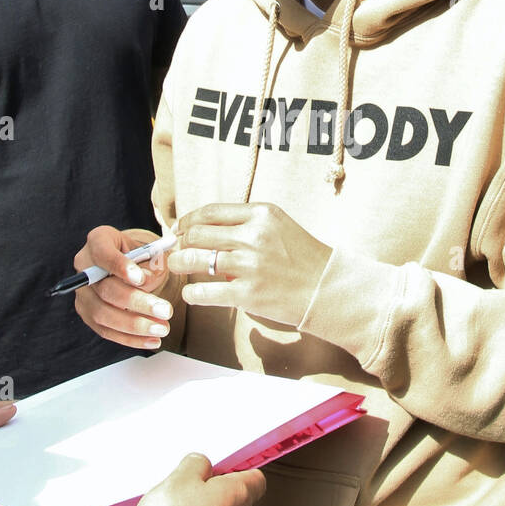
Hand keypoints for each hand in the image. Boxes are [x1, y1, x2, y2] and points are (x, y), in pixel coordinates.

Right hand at [73, 225, 174, 350]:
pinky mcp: (87, 313)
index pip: (103, 253)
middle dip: (137, 302)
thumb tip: (146, 281)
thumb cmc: (138, 255)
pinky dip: (130, 338)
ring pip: (103, 314)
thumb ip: (150, 263)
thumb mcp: (149, 251)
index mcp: (98, 241)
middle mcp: (84, 266)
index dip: (120, 267)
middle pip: (105, 289)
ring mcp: (82, 292)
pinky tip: (151, 340)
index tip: (141, 279)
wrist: (126, 265)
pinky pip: (105, 331)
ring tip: (161, 328)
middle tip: (165, 310)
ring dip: (134, 325)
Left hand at [169, 203, 331, 326]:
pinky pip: (204, 292)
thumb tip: (207, 229)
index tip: (180, 228)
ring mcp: (250, 265)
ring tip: (176, 266)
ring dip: (178, 263)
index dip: (188, 220)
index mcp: (261, 214)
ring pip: (194, 259)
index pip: (211, 212)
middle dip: (180, 242)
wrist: (329, 290)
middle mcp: (254, 236)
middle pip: (197, 233)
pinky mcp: (248, 294)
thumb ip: (247, 225)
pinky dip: (192, 293)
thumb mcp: (279, 227)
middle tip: (175, 249)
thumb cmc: (304, 259)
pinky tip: (192, 293)